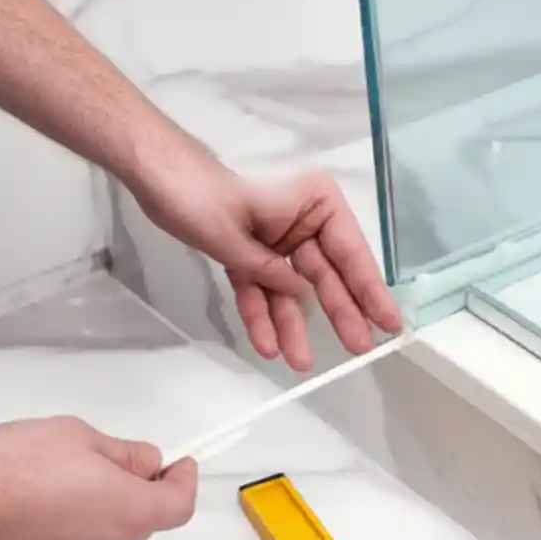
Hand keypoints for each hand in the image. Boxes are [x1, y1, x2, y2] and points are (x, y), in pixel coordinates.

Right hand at [0, 417, 196, 539]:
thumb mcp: (78, 436)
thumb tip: (144, 461)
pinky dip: (65, 530)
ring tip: (57, 479)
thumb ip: (122, 452)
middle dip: (132, 490)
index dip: (183, 482)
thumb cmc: (10, 473)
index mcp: (131, 511)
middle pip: (139, 520)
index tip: (180, 467)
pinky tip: (34, 507)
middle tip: (107, 461)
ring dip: (95, 510)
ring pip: (102, 536)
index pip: (179, 505)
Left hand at [130, 143, 402, 370]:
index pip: (349, 253)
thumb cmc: (196, 193)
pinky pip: (261, 291)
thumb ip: (270, 271)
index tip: (388, 321)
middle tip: (358, 348)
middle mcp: (304, 222)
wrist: (152, 178)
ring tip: (300, 361)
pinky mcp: (251, 255)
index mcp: (315, 202)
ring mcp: (277, 242)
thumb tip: (302, 298)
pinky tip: (266, 344)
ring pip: (292, 290)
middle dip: (338, 314)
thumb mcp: (234, 236)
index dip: (369, 290)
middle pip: (326, 276)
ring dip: (293, 326)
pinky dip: (260, 316)